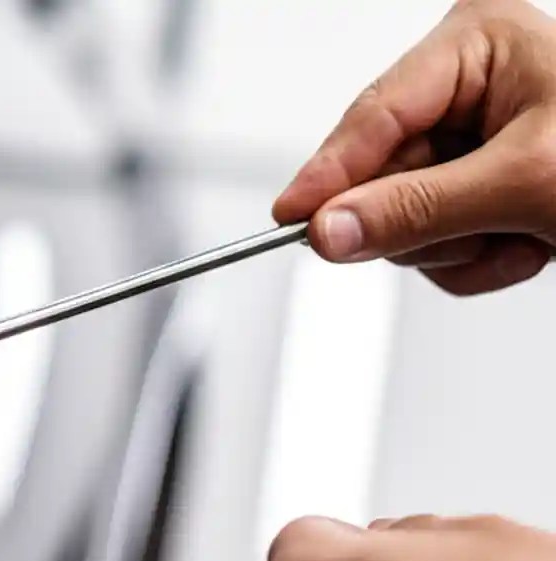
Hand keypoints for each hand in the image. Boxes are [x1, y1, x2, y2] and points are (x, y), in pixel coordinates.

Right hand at [274, 0, 555, 295]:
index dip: (329, 172)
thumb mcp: (528, 184)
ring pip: (406, 213)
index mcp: (480, 43)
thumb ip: (419, 210)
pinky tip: (527, 245)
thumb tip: (334, 230)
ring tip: (523, 238)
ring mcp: (476, 137)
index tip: (291, 219)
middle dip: (427, 219)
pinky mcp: (483, 183)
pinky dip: (479, 258)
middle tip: (471, 235)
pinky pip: (436, 237)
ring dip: (461, 245)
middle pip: (385, 169)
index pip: (376, 113)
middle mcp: (471, 83)